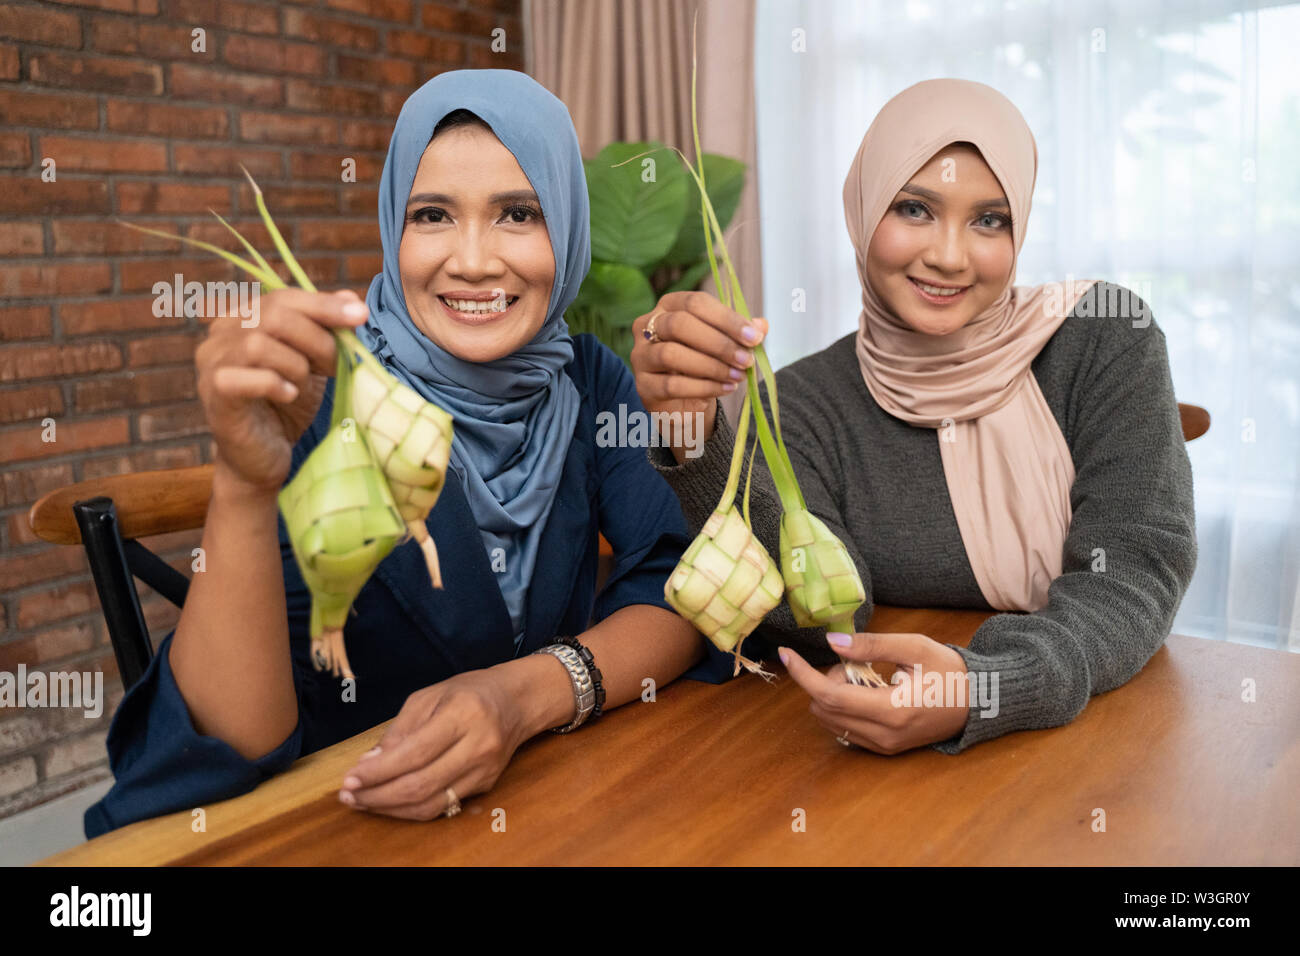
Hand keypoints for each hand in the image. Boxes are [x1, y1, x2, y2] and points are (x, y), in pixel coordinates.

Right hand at [196, 287, 369, 495]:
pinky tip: (288, 397)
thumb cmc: (287, 407)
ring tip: (302, 387)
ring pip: (258, 344)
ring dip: (294, 367)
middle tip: (334, 366)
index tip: (361, 315)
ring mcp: (211, 363)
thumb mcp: (313, 363)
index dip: (324, 305)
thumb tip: (352, 298)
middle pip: (274, 316)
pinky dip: (274, 385)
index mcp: (243, 318)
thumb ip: (326, 330)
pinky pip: (243, 377)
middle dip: (316, 340)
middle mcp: (220, 334)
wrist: (265, 457)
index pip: (284, 298)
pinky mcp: (214, 394)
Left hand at [336, 667, 532, 820]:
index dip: (378, 772)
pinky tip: (391, 801)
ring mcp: (484, 769)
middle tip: (349, 796)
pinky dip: (411, 809)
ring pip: (430, 804)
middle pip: (420, 784)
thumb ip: (398, 730)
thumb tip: (368, 764)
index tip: (350, 779)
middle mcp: (478, 745)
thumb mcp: (429, 696)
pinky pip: (442, 806)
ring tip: (363, 802)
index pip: (413, 753)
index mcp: (462, 714)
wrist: (516, 701)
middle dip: (378, 795)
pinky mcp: (485, 785)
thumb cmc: (469, 692)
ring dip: (391, 808)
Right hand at [630, 290, 767, 452]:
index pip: (696, 303)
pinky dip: (703, 387)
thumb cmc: (704, 362)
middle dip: (718, 343)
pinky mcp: (643, 385)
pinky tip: (726, 388)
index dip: (727, 319)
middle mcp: (648, 325)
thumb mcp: (724, 343)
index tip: (754, 337)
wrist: (686, 401)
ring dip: (711, 366)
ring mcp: (641, 355)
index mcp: (670, 305)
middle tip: (747, 359)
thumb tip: (761, 325)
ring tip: (738, 376)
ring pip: (672, 354)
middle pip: (679, 324)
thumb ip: (740, 333)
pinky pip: (672, 385)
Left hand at [778, 632, 971, 753]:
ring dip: (835, 695)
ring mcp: (884, 746)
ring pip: (832, 721)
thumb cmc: (950, 672)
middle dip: (826, 680)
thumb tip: (832, 642)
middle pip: (825, 709)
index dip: (804, 674)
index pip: (831, 696)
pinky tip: (869, 692)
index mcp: (892, 710)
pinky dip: (845, 707)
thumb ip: (872, 645)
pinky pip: (846, 729)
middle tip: (855, 662)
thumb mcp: (915, 648)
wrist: (980, 703)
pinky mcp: (885, 749)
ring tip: (866, 676)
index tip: (787, 654)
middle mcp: (884, 735)